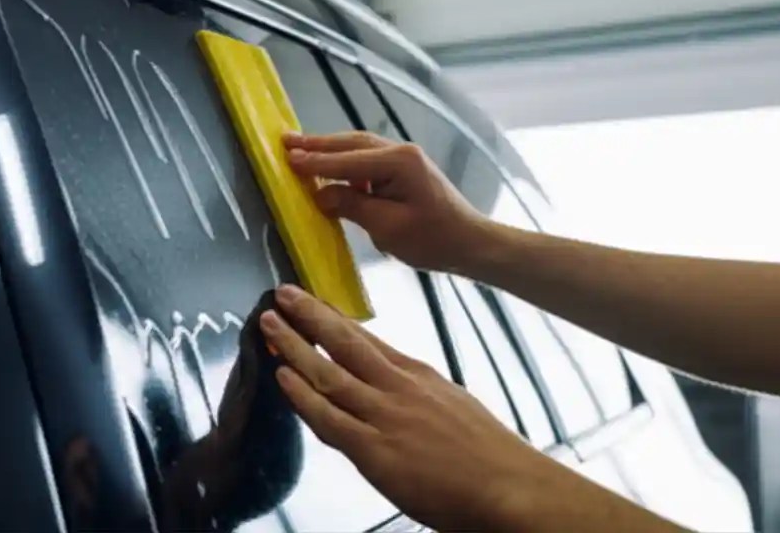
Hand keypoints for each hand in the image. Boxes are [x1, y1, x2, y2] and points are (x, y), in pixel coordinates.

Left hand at [259, 284, 542, 530]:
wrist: (510, 486)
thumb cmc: (487, 454)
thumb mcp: (452, 404)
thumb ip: (416, 394)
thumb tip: (392, 386)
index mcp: (417, 374)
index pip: (366, 338)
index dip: (333, 318)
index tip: (310, 301)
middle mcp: (398, 387)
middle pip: (344, 341)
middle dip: (309, 314)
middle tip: (281, 293)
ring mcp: (385, 417)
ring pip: (329, 372)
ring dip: (295, 345)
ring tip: (269, 323)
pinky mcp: (376, 451)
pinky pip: (330, 418)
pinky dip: (303, 395)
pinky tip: (283, 376)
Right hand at [284, 131, 488, 271]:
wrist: (469, 242)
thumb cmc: (432, 239)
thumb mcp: (388, 228)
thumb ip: (352, 206)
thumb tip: (320, 194)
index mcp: (398, 162)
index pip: (347, 161)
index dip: (315, 162)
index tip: (286, 158)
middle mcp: (400, 151)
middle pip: (351, 143)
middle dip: (318, 144)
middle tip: (285, 141)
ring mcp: (404, 157)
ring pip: (359, 147)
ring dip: (330, 149)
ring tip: (299, 149)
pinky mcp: (404, 168)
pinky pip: (368, 159)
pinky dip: (345, 161)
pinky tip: (330, 169)